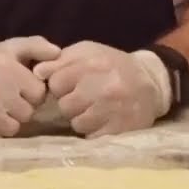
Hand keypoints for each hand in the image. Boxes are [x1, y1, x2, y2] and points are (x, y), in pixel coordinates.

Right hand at [0, 36, 60, 138]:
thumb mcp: (13, 48)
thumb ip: (37, 47)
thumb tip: (58, 53)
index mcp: (4, 64)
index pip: (38, 93)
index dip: (33, 93)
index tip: (23, 89)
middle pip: (26, 113)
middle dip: (22, 109)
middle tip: (11, 102)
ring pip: (12, 128)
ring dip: (10, 123)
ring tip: (1, 112)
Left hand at [33, 41, 171, 137]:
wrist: (151, 82)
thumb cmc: (112, 64)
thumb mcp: (88, 52)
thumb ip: (60, 60)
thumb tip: (36, 72)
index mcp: (93, 62)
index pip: (56, 82)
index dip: (60, 85)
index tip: (69, 85)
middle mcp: (103, 85)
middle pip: (64, 105)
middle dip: (70, 103)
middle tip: (82, 98)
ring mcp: (112, 109)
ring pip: (76, 122)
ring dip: (81, 118)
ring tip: (93, 109)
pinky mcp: (119, 129)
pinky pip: (91, 136)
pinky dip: (94, 130)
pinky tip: (103, 119)